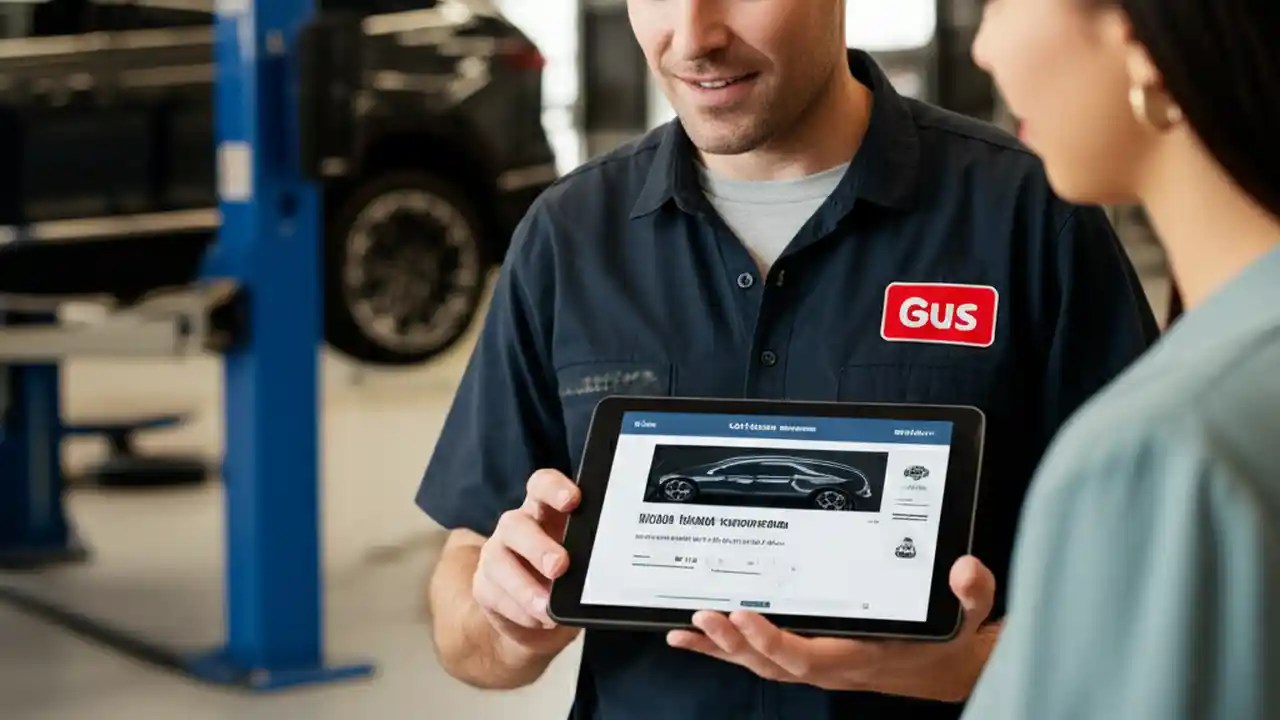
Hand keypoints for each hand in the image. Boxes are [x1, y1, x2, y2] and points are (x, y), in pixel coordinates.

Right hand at [473, 469, 581, 656]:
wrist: (542, 621)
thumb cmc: (571, 580)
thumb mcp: (586, 561)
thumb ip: (596, 554)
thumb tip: (625, 562)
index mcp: (545, 510)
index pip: (542, 485)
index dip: (554, 488)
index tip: (573, 500)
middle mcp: (517, 526)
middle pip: (516, 524)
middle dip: (537, 546)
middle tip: (560, 566)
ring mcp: (496, 554)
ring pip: (497, 560)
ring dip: (524, 586)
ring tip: (548, 607)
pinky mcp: (484, 585)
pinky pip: (494, 594)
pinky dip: (519, 609)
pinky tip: (539, 618)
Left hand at [666, 556, 999, 702]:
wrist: (944, 669)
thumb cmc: (945, 643)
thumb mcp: (967, 617)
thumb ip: (971, 593)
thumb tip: (966, 569)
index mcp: (860, 654)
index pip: (807, 654)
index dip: (772, 640)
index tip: (744, 618)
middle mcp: (831, 663)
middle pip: (772, 661)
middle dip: (735, 641)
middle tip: (704, 616)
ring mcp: (816, 663)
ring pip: (760, 663)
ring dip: (723, 647)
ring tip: (686, 630)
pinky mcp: (806, 655)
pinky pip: (760, 657)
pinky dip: (727, 648)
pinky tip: (695, 637)